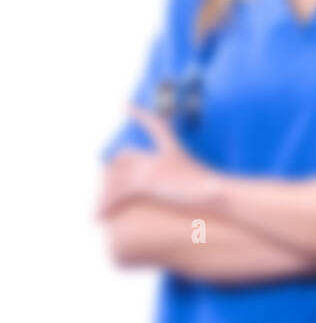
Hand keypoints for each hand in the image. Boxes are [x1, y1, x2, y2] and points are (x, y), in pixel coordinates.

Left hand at [96, 107, 219, 217]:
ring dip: (105, 196)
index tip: (126, 105)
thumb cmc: (212, 188)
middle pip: (123, 156)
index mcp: (172, 149)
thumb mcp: (203, 176)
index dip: (140, 114)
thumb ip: (188, 178)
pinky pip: (117, 195)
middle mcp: (156, 156)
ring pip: (116, 178)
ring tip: (96, 212)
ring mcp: (150, 169)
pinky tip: (95, 217)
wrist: (212, 192)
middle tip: (104, 189)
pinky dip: (104, 207)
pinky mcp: (145, 184)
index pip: (155, 125)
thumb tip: (197, 190)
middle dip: (111, 172)